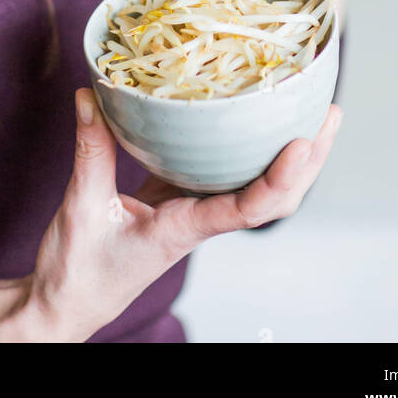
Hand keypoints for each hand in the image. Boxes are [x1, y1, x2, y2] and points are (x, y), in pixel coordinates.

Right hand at [21, 89, 342, 341]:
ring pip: (256, 185)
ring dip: (288, 154)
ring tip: (309, 107)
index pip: (247, 209)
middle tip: (330, 110)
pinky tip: (248, 119)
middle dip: (308, 158)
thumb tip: (89, 94)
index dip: (280, 178)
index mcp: (184, 229)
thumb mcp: (82, 207)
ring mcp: (193, 211)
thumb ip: (90, 150)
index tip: (303, 142)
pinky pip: (224, 173)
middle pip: (272, 197)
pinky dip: (245, 147)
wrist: (67, 303)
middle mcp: (200, 220)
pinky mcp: (178, 200)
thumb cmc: (78, 270)